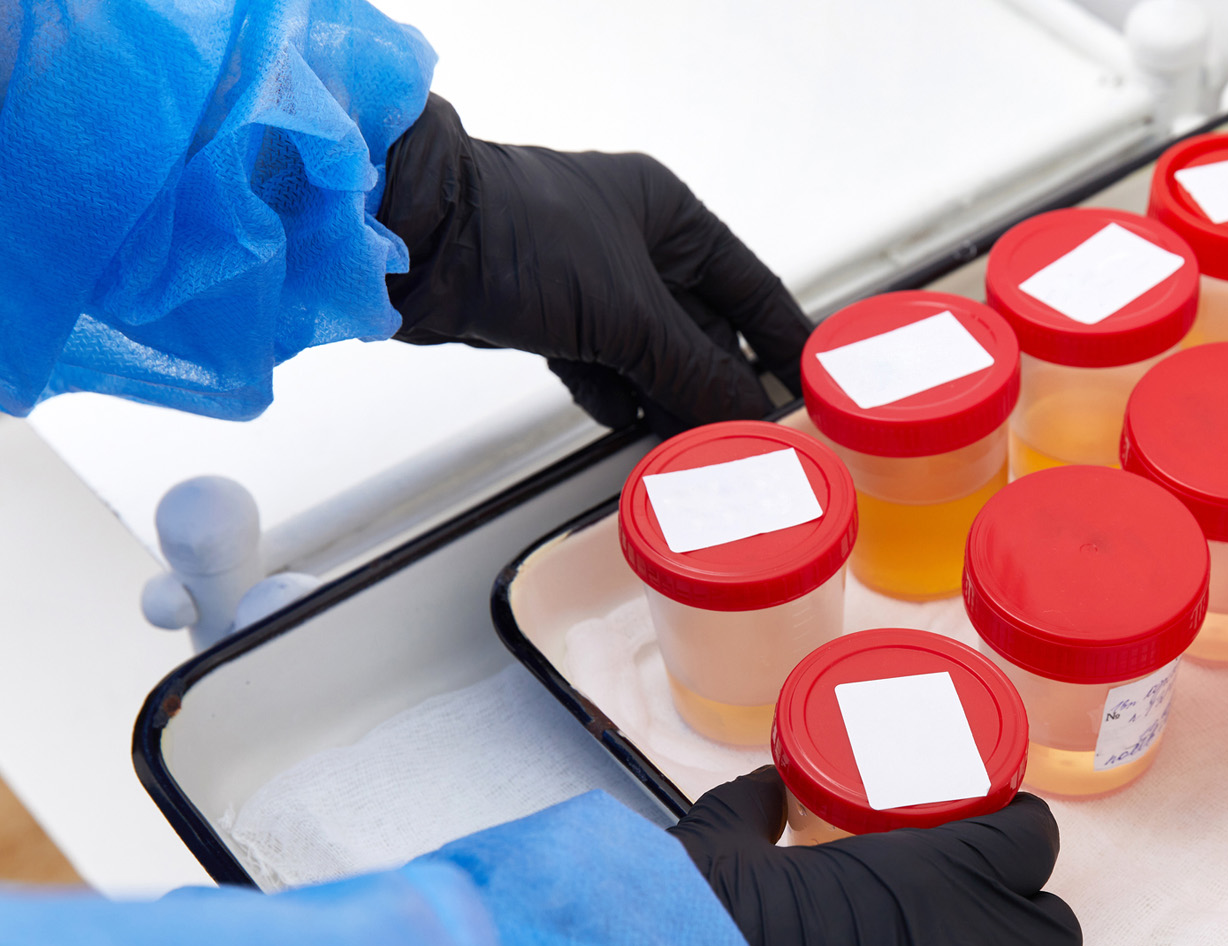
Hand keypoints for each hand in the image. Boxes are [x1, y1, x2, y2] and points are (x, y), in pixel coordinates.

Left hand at [378, 94, 810, 435]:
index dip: (783, 339)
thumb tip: (746, 417)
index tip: (811, 387)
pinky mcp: (548, 317)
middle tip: (752, 439)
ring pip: (652, 355)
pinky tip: (635, 431)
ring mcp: (590, 281)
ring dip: (671, 401)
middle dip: (722, 385)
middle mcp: (634, 243)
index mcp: (668, 215)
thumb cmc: (519, 236)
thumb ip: (694, 371)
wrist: (416, 242)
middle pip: (702, 329)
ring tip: (700, 449)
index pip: (750, 286)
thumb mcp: (628, 312)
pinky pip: (604, 369)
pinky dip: (619, 401)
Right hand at [668, 767, 1088, 945]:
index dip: (1017, 844)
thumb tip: (764, 791)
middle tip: (978, 941)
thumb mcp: (722, 847)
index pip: (1033, 840)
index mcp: (938, 873)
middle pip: (1055, 933)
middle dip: (1021, 934)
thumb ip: (756, 810)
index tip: (999, 849)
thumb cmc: (702, 945)